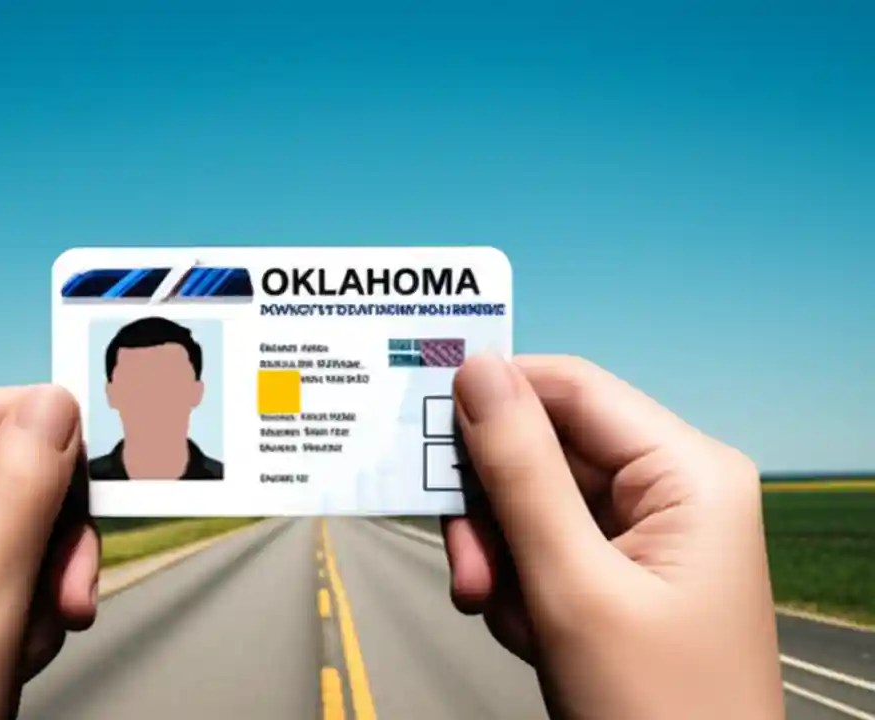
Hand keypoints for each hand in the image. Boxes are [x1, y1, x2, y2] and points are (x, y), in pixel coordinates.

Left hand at [0, 386, 98, 718]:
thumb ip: (18, 499)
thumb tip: (53, 404)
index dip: (42, 426)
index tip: (107, 453)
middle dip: (50, 532)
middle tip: (74, 587)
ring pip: (13, 527)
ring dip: (44, 579)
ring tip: (32, 638)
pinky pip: (5, 572)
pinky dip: (29, 608)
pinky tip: (16, 653)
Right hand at [444, 355, 783, 718]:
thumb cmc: (661, 713)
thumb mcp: (573, 586)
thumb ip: (521, 472)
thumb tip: (479, 374)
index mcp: (689, 474)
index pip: (572, 388)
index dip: (495, 394)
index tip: (422, 418)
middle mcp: (673, 489)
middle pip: (543, 448)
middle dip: (492, 509)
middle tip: (471, 566)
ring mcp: (648, 531)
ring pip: (532, 501)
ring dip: (501, 556)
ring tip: (507, 614)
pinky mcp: (622, 570)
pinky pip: (543, 546)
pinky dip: (519, 586)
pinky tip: (532, 631)